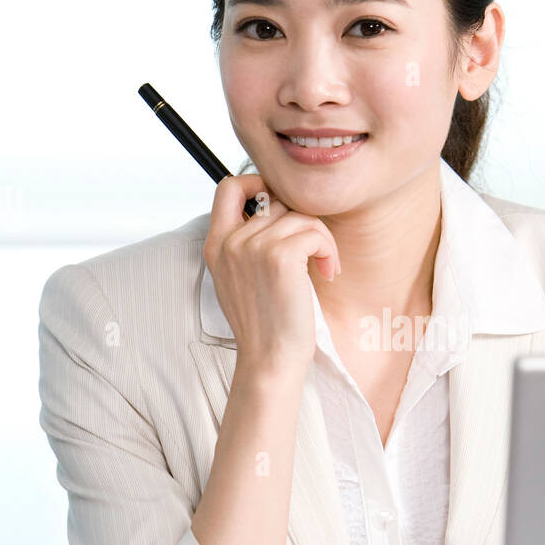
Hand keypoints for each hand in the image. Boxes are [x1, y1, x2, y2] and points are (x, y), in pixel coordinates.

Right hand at [202, 173, 340, 376]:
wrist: (269, 360)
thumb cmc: (264, 324)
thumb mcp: (240, 279)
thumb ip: (245, 244)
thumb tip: (276, 210)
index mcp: (216, 245)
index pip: (229, 187)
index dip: (258, 184)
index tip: (281, 207)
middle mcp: (230, 242)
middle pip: (277, 201)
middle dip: (302, 222)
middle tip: (313, 251)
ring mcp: (253, 247)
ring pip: (301, 216)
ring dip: (321, 239)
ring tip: (323, 267)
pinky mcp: (280, 257)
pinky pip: (315, 232)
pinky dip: (329, 251)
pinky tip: (328, 272)